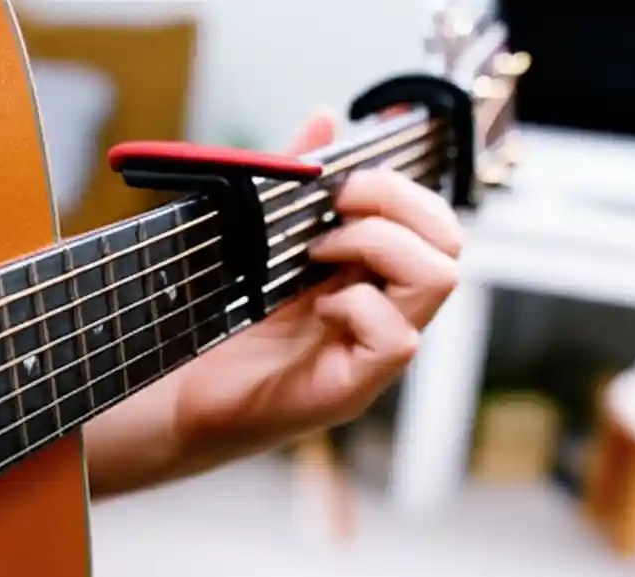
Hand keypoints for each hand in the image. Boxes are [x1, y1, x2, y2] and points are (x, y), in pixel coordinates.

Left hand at [85, 109, 461, 490]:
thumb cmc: (228, 329)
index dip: (403, 187)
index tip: (343, 179)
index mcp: (372, 279)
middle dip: (396, 202)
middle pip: (450, 242)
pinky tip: (315, 308)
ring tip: (317, 253)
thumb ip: (292, 187)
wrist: (184, 400)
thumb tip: (325, 119)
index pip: (433, 222)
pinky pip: (397, 337)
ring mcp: (376, 353)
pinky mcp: (354, 387)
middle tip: (335, 206)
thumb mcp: (259, 246)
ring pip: (439, 278)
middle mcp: (387, 313)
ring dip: (377, 246)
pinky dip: (356, 305)